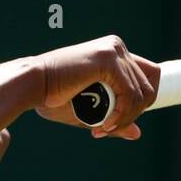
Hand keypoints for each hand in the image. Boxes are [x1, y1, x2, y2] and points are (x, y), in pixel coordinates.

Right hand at [33, 35, 159, 138]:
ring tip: (102, 129)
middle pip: (149, 86)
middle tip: (106, 129)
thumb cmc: (52, 97)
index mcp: (113, 53)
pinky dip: (120, 115)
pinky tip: (103, 124)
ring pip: (141, 93)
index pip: (148, 77)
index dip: (139, 103)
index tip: (116, 121)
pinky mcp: (108, 59)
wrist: (31, 85)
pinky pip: (129, 94)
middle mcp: (117, 47)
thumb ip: (115, 118)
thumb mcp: (90, 111)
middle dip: (132, 114)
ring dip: (125, 118)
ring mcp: (114, 50)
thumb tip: (138, 133)